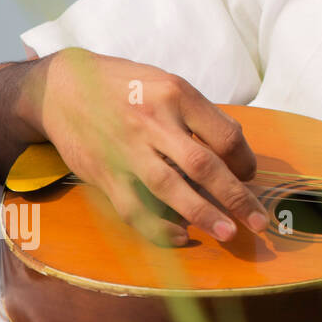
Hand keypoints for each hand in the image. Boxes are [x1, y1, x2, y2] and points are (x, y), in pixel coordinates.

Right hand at [25, 47, 268, 245]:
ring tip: (229, 233)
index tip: (249, 175)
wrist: (61, 88)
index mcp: (177, 95)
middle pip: (204, 165)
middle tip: (260, 221)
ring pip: (170, 189)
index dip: (245, 161)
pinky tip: (180, 237)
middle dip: (237, 197)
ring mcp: (127, 150)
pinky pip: (135, 207)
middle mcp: (154, 122)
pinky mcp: (104, 173)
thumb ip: (199, 116)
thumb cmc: (126, 86)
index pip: (225, 135)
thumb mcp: (167, 84)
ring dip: (203, 215)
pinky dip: (158, 227)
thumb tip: (235, 154)